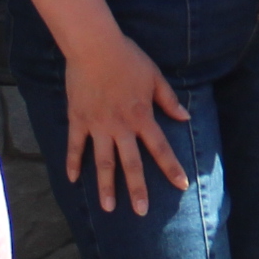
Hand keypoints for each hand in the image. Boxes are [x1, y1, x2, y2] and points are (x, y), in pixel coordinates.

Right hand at [64, 28, 190, 212]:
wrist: (94, 46)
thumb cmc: (128, 58)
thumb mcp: (155, 77)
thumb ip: (169, 100)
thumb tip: (186, 118)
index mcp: (142, 116)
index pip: (161, 148)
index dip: (172, 168)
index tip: (181, 186)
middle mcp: (121, 126)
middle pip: (131, 164)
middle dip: (137, 189)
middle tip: (141, 211)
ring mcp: (98, 126)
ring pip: (103, 162)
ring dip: (106, 186)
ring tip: (109, 208)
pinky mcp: (78, 120)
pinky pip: (75, 146)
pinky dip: (73, 163)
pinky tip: (72, 180)